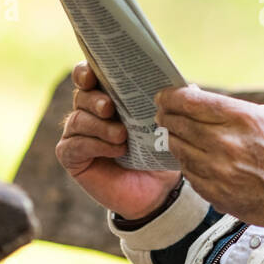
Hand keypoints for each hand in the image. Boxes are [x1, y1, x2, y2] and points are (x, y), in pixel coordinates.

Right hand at [56, 61, 181, 218]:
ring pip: (77, 120)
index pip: (88, 75)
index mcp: (108, 95)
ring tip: (122, 136)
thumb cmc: (159, 151)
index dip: (86, 72)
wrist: (157, 191)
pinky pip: (74, 145)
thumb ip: (176, 103)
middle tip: (110, 107)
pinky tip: (116, 150)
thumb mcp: (169, 124)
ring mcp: (78, 134)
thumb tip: (190, 87)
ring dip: (100, 126)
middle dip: (95, 99)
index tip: (93, 75)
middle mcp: (89, 112)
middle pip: (81, 95)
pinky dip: (95, 145)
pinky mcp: (72, 156)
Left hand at [153, 84, 263, 248]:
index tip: (164, 96)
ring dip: (174, 140)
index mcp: (242, 119)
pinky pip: (189, 174)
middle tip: (163, 113)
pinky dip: (188, 163)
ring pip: (179, 150)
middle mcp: (227, 144)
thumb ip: (232, 110)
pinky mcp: (217, 195)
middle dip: (167, 116)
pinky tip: (194, 158)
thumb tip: (200, 102)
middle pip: (179, 124)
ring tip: (177, 135)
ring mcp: (220, 172)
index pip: (190, 102)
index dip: (170, 97)